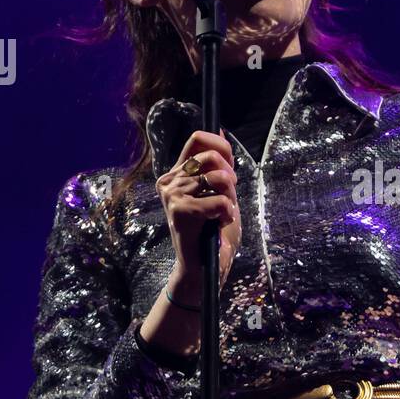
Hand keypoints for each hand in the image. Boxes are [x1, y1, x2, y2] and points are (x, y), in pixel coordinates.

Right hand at [156, 128, 242, 304]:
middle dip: (230, 177)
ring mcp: (172, 195)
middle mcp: (169, 181)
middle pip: (211, 157)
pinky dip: (228, 213)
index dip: (220, 146)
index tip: (230, 168)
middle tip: (227, 199)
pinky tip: (219, 224)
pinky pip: (219, 200)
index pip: (197, 138)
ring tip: (221, 215)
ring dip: (229, 199)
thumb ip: (219, 164)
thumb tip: (219, 129)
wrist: (203, 269)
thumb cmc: (212, 233)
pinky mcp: (180, 210)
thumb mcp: (221, 192)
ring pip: (218, 178)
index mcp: (177, 174)